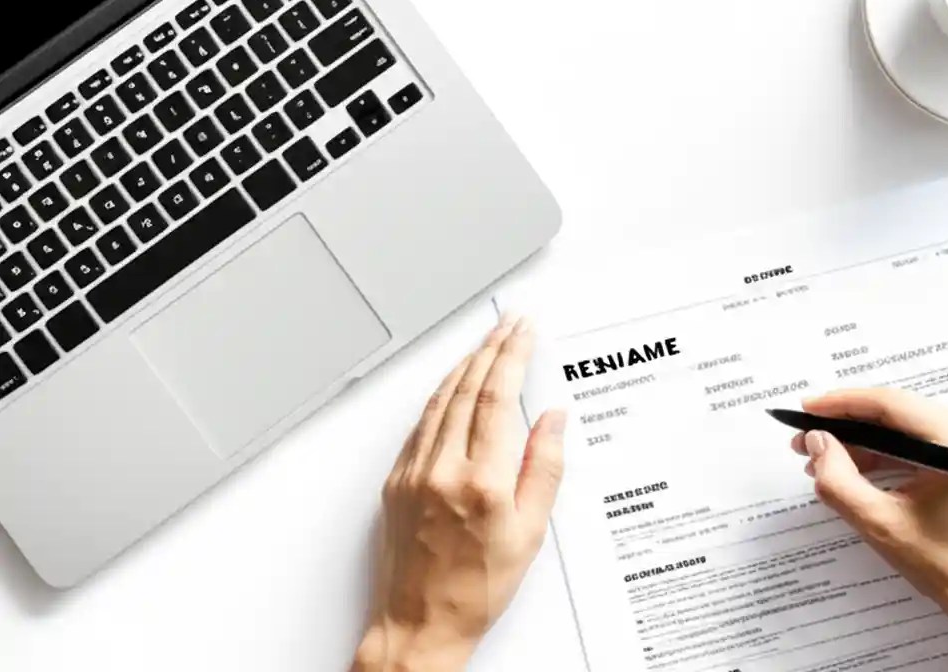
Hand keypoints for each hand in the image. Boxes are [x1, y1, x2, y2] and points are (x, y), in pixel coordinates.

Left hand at [353, 315, 565, 671]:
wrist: (421, 623)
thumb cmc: (477, 589)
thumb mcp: (530, 532)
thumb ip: (543, 468)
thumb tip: (551, 420)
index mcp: (482, 482)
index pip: (498, 398)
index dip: (512, 356)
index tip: (524, 332)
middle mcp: (442, 470)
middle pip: (468, 389)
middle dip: (491, 349)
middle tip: (509, 325)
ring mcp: (413, 474)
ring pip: (440, 401)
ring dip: (464, 366)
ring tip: (484, 345)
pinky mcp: (396, 482)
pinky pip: (420, 425)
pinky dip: (440, 397)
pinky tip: (452, 387)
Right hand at [792, 389, 947, 671]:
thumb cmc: (946, 566)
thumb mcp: (879, 523)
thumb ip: (838, 479)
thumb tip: (816, 441)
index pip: (891, 404)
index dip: (842, 403)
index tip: (807, 408)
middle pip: (897, 412)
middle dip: (847, 423)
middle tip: (806, 437)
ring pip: (905, 426)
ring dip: (863, 439)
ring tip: (821, 456)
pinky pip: (920, 442)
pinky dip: (886, 452)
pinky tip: (853, 466)